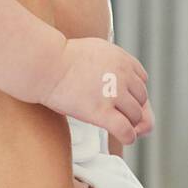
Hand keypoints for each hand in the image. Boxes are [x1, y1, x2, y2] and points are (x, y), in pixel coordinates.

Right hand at [40, 38, 154, 146]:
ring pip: (135, 115)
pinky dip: (128, 136)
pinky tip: (126, 138)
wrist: (46, 65)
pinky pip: (125, 130)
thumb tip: (121, 81)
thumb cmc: (63, 59)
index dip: (132, 91)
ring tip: (117, 124)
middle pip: (141, 98)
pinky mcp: (101, 112)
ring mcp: (113, 94)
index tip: (122, 98)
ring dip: (129, 122)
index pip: (142, 80)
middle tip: (117, 113)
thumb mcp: (96, 50)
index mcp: (122, 59)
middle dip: (131, 107)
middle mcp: (122, 75)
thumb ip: (113, 61)